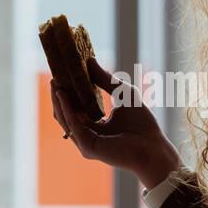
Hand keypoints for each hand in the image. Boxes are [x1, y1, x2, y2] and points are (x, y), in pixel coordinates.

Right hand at [49, 58, 181, 185]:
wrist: (153, 145)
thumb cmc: (142, 122)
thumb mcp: (121, 93)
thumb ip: (104, 79)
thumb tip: (89, 60)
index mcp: (96, 125)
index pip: (76, 108)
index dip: (68, 93)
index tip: (62, 76)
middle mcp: (88, 134)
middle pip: (66, 114)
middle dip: (59, 96)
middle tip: (54, 78)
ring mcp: (86, 142)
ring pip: (65, 119)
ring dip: (58, 101)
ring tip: (54, 83)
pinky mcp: (88, 147)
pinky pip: (73, 124)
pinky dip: (67, 108)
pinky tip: (63, 94)